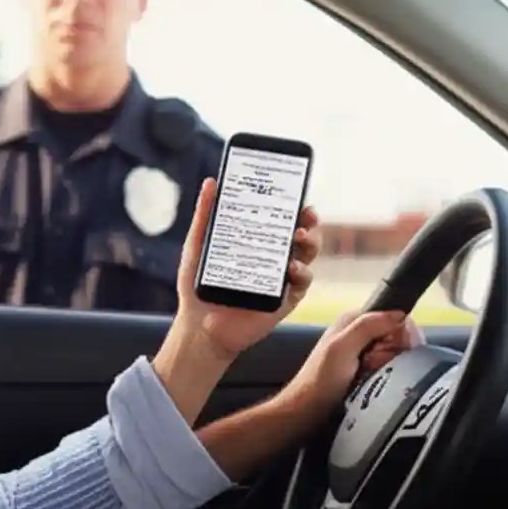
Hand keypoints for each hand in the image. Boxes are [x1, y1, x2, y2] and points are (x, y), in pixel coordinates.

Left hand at [173, 177, 322, 361]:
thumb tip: (211, 181)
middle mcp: (274, 257)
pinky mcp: (285, 300)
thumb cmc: (197, 285)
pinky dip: (302, 273)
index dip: (294, 205)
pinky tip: (291, 267)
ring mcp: (282, 278)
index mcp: (257, 241)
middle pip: (302, 234)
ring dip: (310, 243)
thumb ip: (205, 215)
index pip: (281, 218)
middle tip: (306, 215)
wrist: (197, 326)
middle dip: (310, 222)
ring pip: (308, 255)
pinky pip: (303, 284)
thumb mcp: (198, 246)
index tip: (298, 195)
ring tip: (298, 237)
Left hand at [279, 310, 425, 416]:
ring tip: (372, 376)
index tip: (392, 351)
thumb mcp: (343, 347)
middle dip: (394, 352)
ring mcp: (363, 352)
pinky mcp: (366, 371)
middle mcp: (360, 332)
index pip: (394, 317)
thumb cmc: (322, 378)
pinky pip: (389, 368)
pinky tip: (376, 384)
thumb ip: (368, 326)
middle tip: (374, 365)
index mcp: (354, 319)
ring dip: (391, 366)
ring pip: (395, 354)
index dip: (399, 334)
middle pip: (396, 337)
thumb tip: (401, 315)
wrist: (308, 411)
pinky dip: (387, 376)